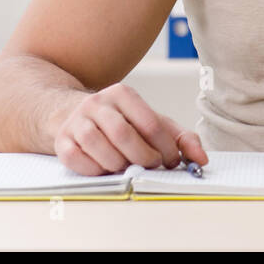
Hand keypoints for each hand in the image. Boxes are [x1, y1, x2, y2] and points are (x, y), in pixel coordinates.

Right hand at [52, 82, 207, 176]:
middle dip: (143, 157)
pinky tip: (105, 169)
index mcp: (123, 94)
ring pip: (97, 146)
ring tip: (128, 167)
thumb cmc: (122, 122)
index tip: (171, 161)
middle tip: (151, 166)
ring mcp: (76, 121)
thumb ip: (181, 138)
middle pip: (123, 134)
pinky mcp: (61, 140)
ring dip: (118, 164)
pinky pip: (76, 159)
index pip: (150, 122)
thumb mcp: (153, 123)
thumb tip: (202, 159)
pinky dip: (94, 169)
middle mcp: (97, 103)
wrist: (73, 115)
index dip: (165, 147)